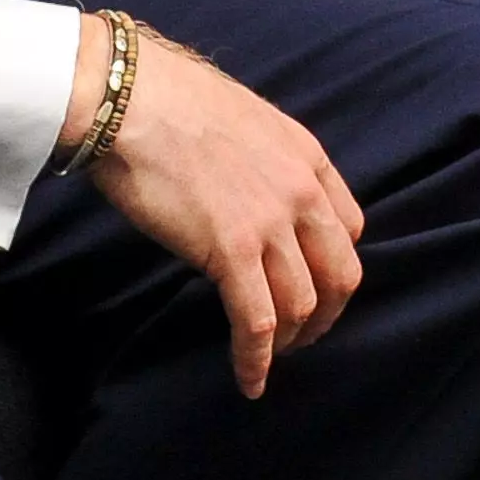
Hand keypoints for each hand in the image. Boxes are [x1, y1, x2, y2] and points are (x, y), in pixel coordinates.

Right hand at [79, 24, 364, 398]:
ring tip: (270, 358)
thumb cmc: (168, 103)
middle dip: (325, 315)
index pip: (350, 229)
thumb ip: (264, 164)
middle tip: (302, 337)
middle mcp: (302, 192)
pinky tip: (250, 380)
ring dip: (289, 341)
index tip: (315, 289)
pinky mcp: (232, 250)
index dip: (334, 269)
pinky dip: (256, 360)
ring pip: (302, 304)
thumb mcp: (244, 124)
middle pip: (339, 274)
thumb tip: (250, 196)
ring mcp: (271, 222)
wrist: (128, 98)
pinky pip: (258, 322)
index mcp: (308, 158)